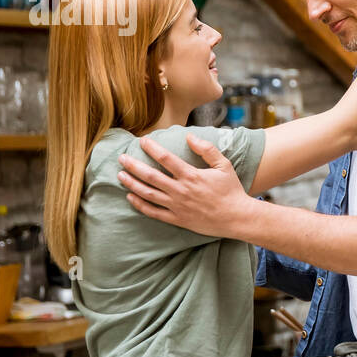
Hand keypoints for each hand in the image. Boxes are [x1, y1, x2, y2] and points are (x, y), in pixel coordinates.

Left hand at [116, 133, 251, 236]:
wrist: (236, 217)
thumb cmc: (231, 190)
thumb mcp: (224, 165)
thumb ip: (207, 149)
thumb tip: (189, 137)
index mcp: (191, 175)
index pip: (166, 159)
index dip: (152, 148)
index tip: (142, 141)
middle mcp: (181, 190)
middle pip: (151, 176)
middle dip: (134, 165)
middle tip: (122, 158)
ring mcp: (177, 206)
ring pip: (148, 193)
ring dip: (132, 183)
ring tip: (120, 175)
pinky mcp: (177, 219)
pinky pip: (153, 212)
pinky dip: (140, 205)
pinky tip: (130, 197)